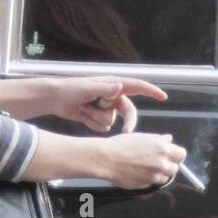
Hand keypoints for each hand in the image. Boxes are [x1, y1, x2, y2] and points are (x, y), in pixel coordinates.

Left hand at [49, 76, 167, 132]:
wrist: (54, 98)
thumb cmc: (70, 88)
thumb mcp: (87, 88)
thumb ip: (105, 89)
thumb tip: (120, 87)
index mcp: (112, 85)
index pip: (137, 87)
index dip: (151, 91)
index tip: (163, 97)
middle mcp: (111, 96)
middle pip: (127, 112)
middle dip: (127, 122)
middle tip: (126, 132)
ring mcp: (104, 107)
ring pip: (111, 121)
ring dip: (97, 118)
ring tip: (83, 109)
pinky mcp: (96, 117)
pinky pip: (101, 127)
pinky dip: (92, 124)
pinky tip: (81, 115)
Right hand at [95, 132, 186, 190]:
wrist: (107, 159)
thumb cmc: (122, 145)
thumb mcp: (142, 137)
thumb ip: (159, 139)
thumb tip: (169, 139)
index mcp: (162, 149)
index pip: (181, 155)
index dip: (176, 155)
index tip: (171, 155)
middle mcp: (161, 164)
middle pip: (175, 168)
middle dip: (168, 165)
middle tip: (157, 161)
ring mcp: (153, 176)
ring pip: (164, 178)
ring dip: (158, 173)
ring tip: (145, 166)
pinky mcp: (145, 186)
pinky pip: (152, 183)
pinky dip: (148, 179)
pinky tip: (137, 171)